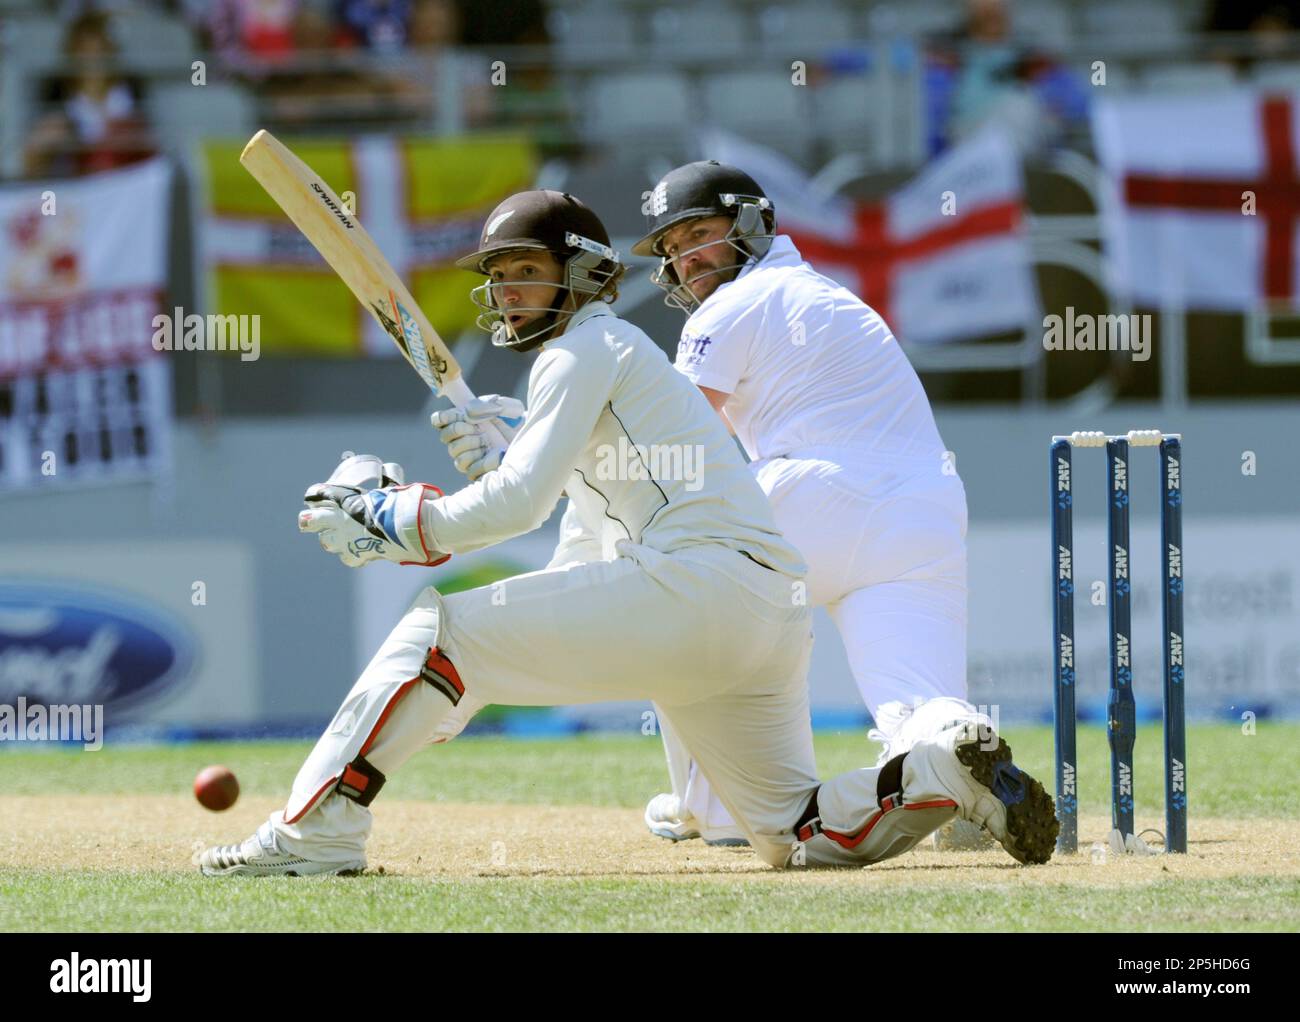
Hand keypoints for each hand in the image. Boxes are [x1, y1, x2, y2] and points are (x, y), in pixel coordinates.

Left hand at [298, 455, 448, 566]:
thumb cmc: (398, 504)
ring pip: (325, 541)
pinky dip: (351, 554)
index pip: (318, 493)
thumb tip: (390, 469)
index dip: (315, 494)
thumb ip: (386, 479)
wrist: (404, 529)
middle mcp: (339, 520)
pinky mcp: (355, 556)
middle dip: (310, 520)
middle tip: (310, 519)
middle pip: (309, 521)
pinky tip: (358, 549)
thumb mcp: (389, 487)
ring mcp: (344, 540)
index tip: (313, 495)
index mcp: (345, 500)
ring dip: (331, 538)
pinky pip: (346, 557)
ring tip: (340, 536)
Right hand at [431, 395, 524, 481]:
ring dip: (472, 446)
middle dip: (459, 429)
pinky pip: (470, 469)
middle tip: (477, 427)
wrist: (529, 443)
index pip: (440, 420)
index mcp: (462, 422)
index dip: (444, 417)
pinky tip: (495, 455)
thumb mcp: (504, 408)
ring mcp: (467, 458)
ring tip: (487, 442)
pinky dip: (484, 462)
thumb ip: (487, 404)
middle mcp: (461, 441)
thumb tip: (470, 410)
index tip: (458, 414)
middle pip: (446, 437)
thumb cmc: (514, 424)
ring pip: (456, 454)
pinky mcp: (476, 473)